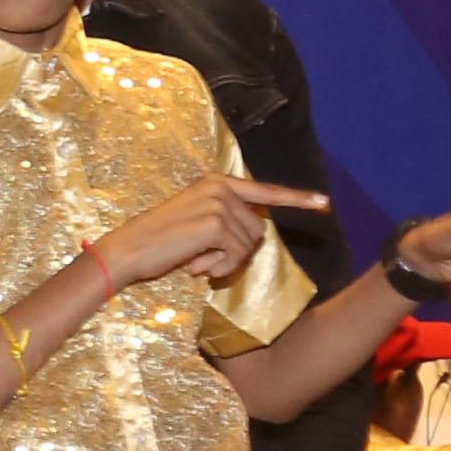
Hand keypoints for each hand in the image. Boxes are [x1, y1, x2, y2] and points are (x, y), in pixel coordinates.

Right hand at [96, 175, 320, 295]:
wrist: (127, 251)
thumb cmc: (158, 243)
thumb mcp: (194, 223)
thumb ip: (225, 221)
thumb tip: (255, 234)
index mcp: (216, 182)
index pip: (265, 191)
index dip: (297, 199)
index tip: (324, 203)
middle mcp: (220, 187)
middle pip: (258, 229)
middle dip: (237, 252)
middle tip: (203, 259)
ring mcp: (218, 204)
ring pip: (249, 245)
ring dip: (226, 262)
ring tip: (195, 261)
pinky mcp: (215, 224)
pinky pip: (236, 255)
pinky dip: (219, 268)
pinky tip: (195, 266)